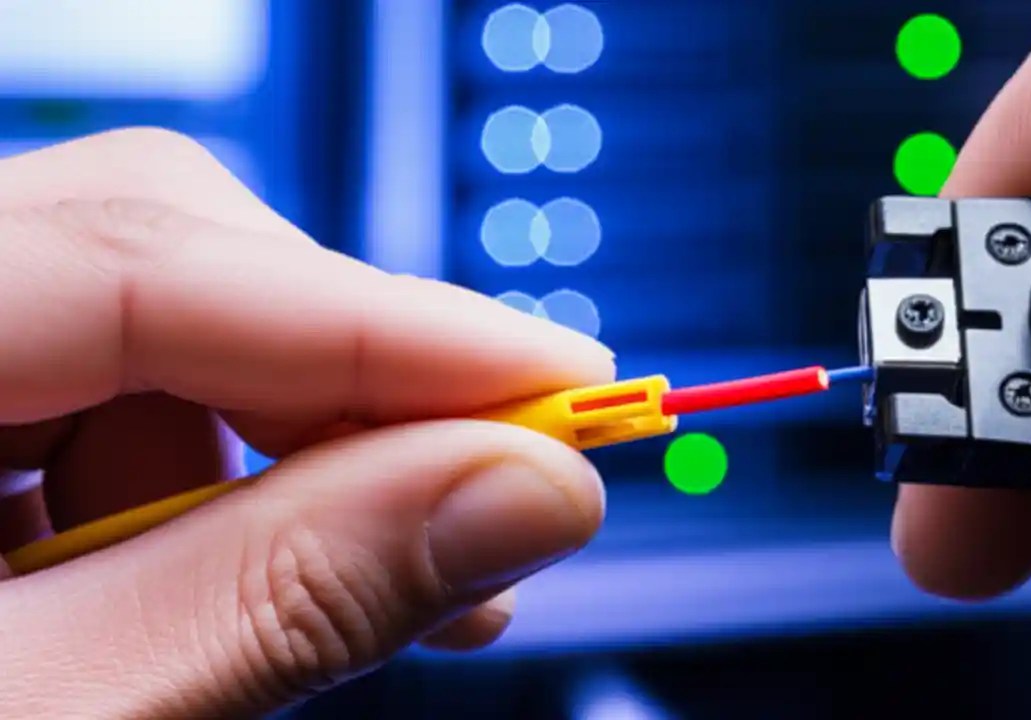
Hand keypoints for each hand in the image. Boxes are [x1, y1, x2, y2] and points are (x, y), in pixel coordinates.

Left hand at [0, 128, 614, 716]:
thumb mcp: (70, 711)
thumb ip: (282, 595)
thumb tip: (524, 489)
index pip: (142, 252)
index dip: (386, 325)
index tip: (570, 385)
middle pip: (160, 253)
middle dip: (346, 384)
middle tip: (495, 485)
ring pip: (145, 323)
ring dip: (278, 457)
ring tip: (362, 587)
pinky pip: (101, 391)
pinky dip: (208, 485)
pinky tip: (258, 577)